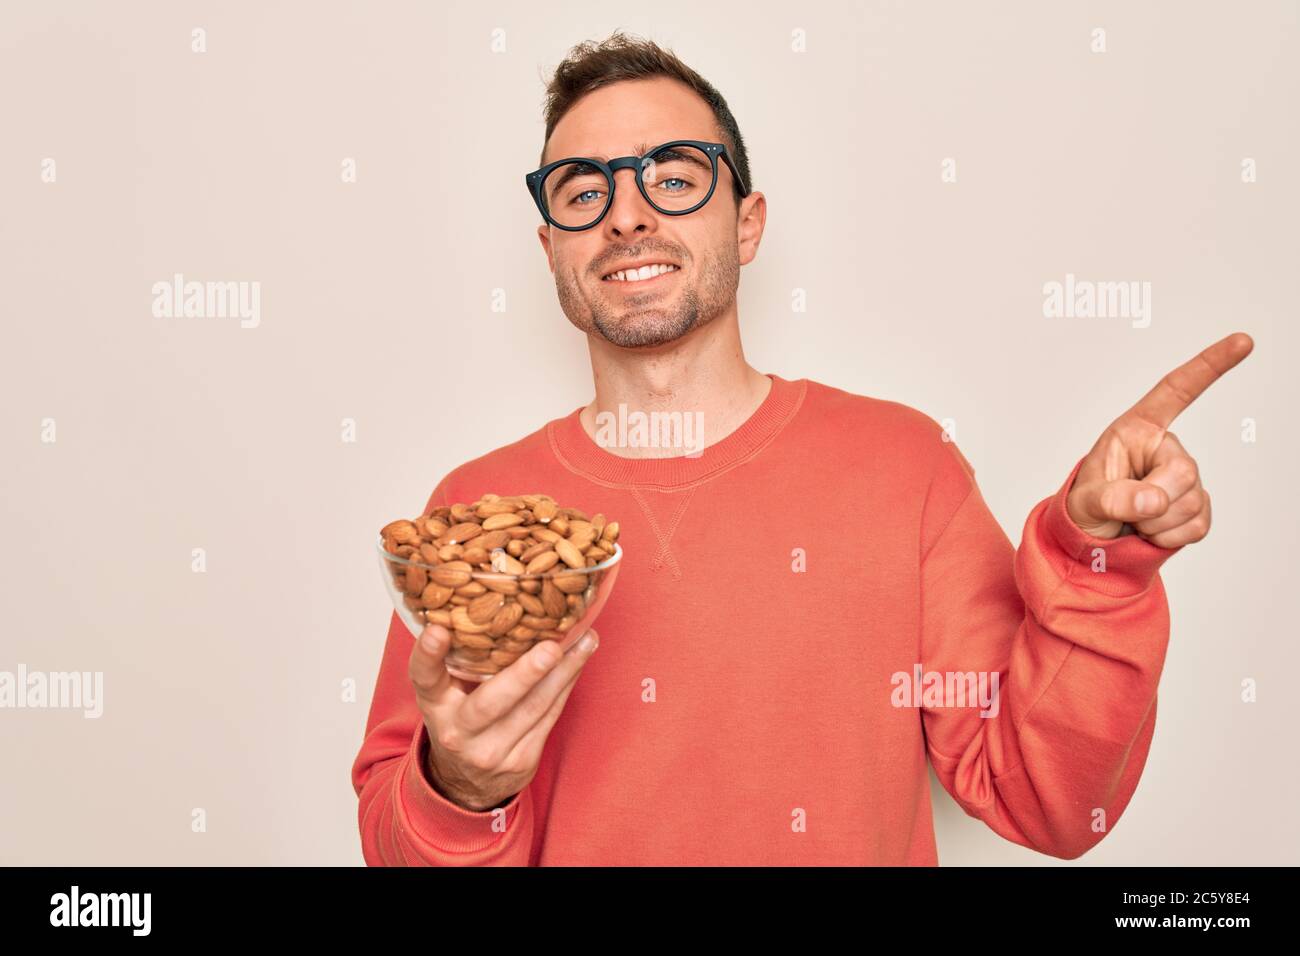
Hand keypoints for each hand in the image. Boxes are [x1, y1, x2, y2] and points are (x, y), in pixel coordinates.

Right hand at [408, 623, 598, 811]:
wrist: (467, 784)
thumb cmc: (461, 720)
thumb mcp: (446, 693)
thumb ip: (458, 658)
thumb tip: (491, 599)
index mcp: (435, 705)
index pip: (424, 677)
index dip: (427, 654)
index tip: (437, 630)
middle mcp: (458, 731)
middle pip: (491, 702)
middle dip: (525, 674)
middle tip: (551, 648)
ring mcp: (491, 751)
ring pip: (534, 707)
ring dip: (565, 672)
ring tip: (585, 640)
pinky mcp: (522, 761)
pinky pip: (550, 717)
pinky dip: (567, 685)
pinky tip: (580, 660)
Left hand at [1065, 332, 1253, 547]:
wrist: (1094, 539)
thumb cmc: (1085, 507)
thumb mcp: (1084, 500)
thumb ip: (1112, 497)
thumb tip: (1152, 500)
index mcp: (1136, 431)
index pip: (1176, 392)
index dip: (1209, 365)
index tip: (1242, 341)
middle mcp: (1165, 449)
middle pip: (1184, 471)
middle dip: (1155, 500)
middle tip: (1126, 510)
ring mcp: (1184, 478)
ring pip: (1191, 502)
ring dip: (1156, 523)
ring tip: (1132, 520)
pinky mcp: (1197, 507)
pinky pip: (1198, 525)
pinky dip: (1170, 537)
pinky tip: (1150, 531)